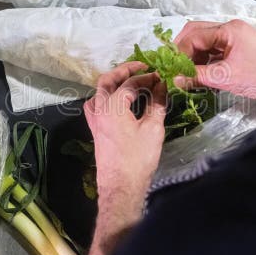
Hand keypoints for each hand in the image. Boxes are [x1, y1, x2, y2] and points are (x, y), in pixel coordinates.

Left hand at [84, 61, 166, 236]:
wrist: (121, 187)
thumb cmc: (138, 159)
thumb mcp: (152, 129)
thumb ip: (157, 104)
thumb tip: (162, 86)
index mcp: (112, 107)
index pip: (130, 83)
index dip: (146, 77)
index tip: (161, 76)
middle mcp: (99, 109)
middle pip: (107, 81)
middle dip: (125, 71)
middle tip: (142, 67)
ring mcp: (94, 120)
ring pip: (99, 92)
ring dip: (114, 82)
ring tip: (131, 81)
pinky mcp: (96, 130)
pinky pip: (97, 105)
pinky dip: (108, 96)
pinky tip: (120, 101)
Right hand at [175, 20, 255, 103]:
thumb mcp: (228, 78)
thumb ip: (198, 75)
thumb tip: (174, 78)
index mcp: (228, 29)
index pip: (193, 35)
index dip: (178, 52)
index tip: (169, 69)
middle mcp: (231, 29)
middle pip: (197, 34)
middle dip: (182, 51)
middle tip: (172, 69)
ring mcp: (237, 39)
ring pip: (206, 43)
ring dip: (193, 57)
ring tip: (184, 75)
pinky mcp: (241, 50)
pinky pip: (216, 51)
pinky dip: (205, 61)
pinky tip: (200, 75)